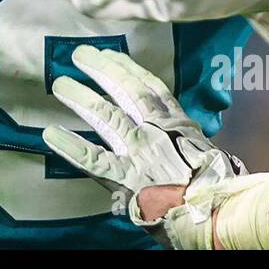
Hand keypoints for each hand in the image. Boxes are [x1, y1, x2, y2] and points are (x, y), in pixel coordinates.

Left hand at [42, 44, 246, 245]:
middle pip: (126, 91)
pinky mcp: (127, 177)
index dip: (128, 68)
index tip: (110, 55)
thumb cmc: (218, 189)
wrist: (217, 214)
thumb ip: (187, 144)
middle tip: (80, 54)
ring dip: (81, 97)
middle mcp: (158, 131)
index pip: (151, 88)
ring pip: (107, 116)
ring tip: (60, 83)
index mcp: (179, 126)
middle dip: (102, 70)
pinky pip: (93, 159)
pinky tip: (50, 134)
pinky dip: (70, 146)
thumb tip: (180, 139)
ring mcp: (141, 152)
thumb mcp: (208, 156)